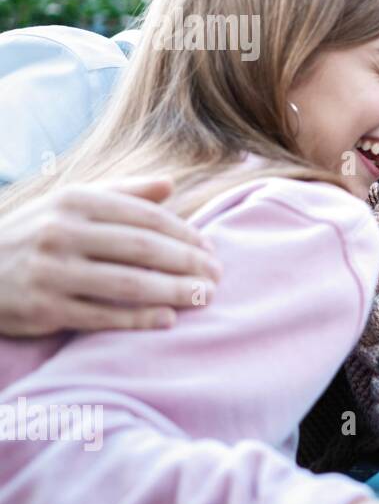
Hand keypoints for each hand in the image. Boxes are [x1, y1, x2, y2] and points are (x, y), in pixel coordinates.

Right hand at [0, 178, 221, 336]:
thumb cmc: (36, 233)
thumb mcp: (70, 203)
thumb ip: (122, 193)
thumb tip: (171, 184)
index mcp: (75, 201)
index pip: (145, 217)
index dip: (185, 234)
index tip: (211, 249)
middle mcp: (62, 232)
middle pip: (142, 248)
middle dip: (187, 263)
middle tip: (217, 276)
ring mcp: (51, 271)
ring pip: (127, 283)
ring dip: (173, 291)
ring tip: (204, 297)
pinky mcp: (44, 308)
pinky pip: (102, 315)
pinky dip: (138, 319)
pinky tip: (168, 320)